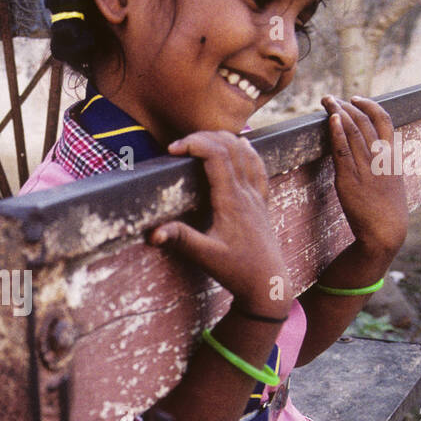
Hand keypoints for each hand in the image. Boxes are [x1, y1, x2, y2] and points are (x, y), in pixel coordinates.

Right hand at [148, 131, 287, 313]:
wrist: (268, 283)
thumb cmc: (237, 270)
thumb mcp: (204, 256)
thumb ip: (180, 240)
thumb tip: (152, 233)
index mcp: (231, 200)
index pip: (216, 156)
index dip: (194, 144)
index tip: (173, 150)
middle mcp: (246, 192)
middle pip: (231, 146)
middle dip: (204, 137)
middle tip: (181, 144)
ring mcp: (257, 195)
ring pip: (246, 151)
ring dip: (224, 139)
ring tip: (201, 142)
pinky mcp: (262, 201)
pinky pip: (258, 165)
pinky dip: (246, 150)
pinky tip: (239, 146)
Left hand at [321, 95, 407, 256]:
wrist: (385, 232)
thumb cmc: (387, 210)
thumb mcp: (392, 181)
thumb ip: (384, 164)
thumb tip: (375, 152)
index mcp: (393, 156)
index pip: (384, 120)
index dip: (370, 105)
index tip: (355, 98)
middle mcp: (381, 157)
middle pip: (364, 121)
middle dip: (347, 105)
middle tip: (331, 97)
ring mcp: (366, 168)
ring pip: (353, 131)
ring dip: (339, 112)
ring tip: (327, 101)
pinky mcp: (350, 180)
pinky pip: (343, 150)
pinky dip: (337, 132)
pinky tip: (331, 120)